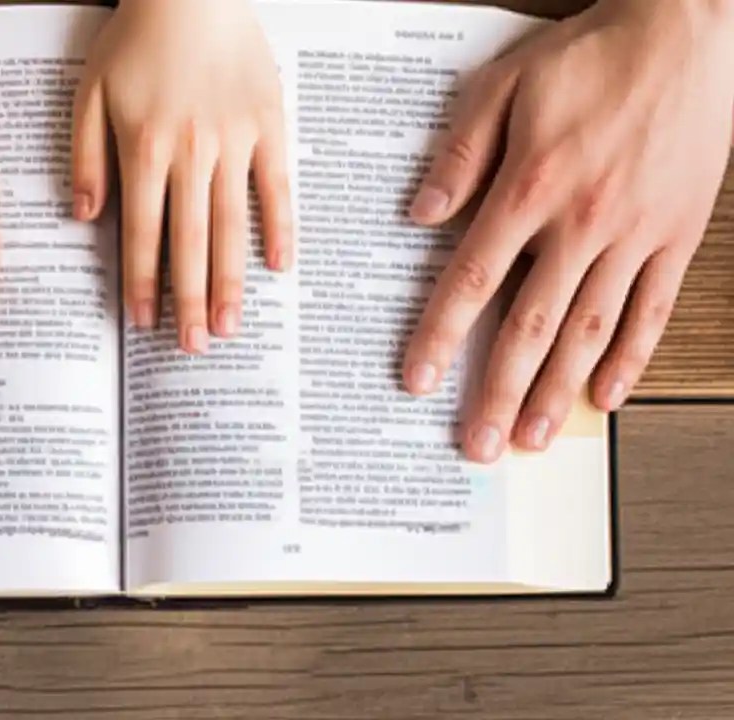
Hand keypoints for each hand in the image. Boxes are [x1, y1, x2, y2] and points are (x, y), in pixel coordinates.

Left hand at [72, 0, 291, 351]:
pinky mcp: (271, 126)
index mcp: (145, 149)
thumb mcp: (89, 92)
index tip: (144, 323)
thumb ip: (85, 157)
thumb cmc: (135, 38)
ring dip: (232, 281)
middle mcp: (192, 155)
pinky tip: (280, 267)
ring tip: (231, 327)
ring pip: (233, 226)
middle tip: (194, 347)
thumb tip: (83, 217)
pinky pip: (278, 187)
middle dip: (190, 301)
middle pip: (190, 243)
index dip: (142, 283)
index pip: (141, 234)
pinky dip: (281, 228)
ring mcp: (236, 143)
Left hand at [403, 0, 733, 461]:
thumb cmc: (589, 56)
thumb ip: (459, 155)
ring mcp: (636, 234)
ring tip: (531, 438)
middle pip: (530, 325)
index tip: (419, 380)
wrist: (685, 30)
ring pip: (590, 329)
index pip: (472, 280)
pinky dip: (630, 356)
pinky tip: (607, 397)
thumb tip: (419, 214)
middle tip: (476, 445)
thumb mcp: (502, 85)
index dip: (442, 336)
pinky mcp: (677, 235)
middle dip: (498, 392)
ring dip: (558, 391)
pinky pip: (653, 309)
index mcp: (530, 187)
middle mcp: (583, 221)